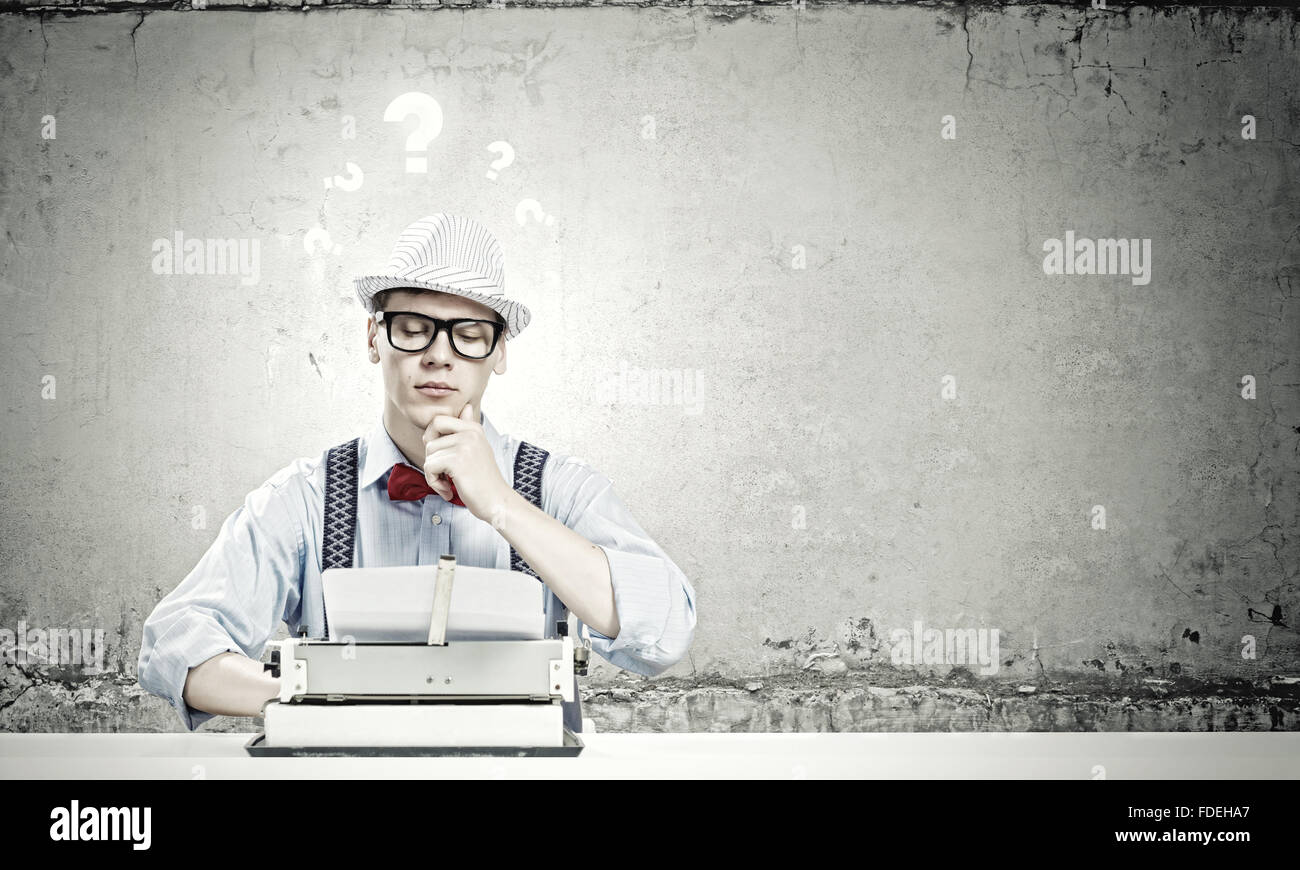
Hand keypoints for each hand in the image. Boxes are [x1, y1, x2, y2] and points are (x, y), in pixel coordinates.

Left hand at [422, 402, 512, 522]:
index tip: (444, 456)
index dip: (433, 438)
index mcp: (474, 428)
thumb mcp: (479, 449)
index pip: (439, 420)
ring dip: (433, 474)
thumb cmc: (485, 481)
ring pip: (428, 454)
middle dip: (431, 455)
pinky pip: (429, 467)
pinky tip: (448, 490)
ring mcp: (464, 445)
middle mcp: (470, 432)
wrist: (497, 502)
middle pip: (430, 436)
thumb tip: (466, 407)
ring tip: (449, 483)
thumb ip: (468, 429)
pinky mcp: (457, 460)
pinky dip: (434, 483)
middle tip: (442, 470)